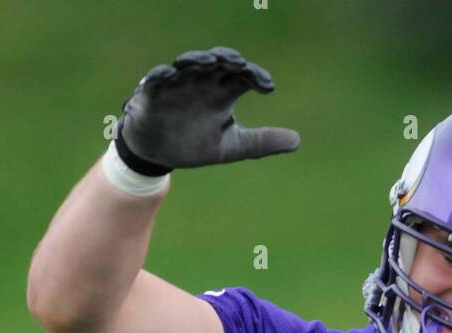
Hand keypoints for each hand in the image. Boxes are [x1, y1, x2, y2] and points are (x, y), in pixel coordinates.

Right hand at [117, 46, 299, 171]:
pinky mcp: (153, 92)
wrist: (160, 153)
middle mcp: (201, 83)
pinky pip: (157, 79)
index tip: (268, 87)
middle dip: (227, 60)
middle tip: (240, 64)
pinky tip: (171, 74)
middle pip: (217, 63)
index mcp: (221, 93)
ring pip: (188, 65)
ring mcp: (178, 84)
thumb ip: (262, 142)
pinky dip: (163, 76)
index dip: (255, 77)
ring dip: (197, 60)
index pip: (242, 76)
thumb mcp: (233, 146)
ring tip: (208, 61)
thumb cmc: (195, 142)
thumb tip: (297, 141)